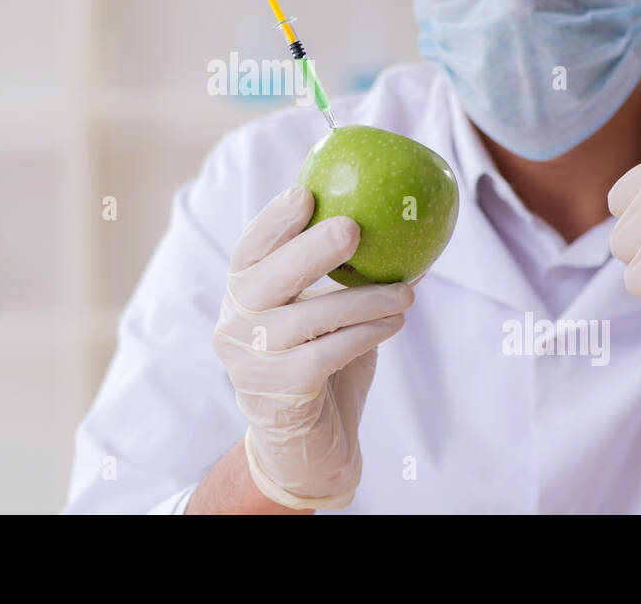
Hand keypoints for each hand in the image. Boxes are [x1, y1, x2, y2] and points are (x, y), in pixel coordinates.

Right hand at [212, 187, 414, 509]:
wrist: (306, 447)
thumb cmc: (320, 365)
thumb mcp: (323, 316)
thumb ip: (342, 277)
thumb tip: (401, 226)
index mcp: (240, 296)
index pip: (248, 251)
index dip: (273, 221)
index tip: (305, 194)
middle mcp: (235, 326)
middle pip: (267, 278)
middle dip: (310, 249)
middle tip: (354, 228)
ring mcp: (252, 362)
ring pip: (309, 318)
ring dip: (364, 300)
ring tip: (405, 293)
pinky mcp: (280, 393)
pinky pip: (327, 354)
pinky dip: (365, 334)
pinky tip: (394, 324)